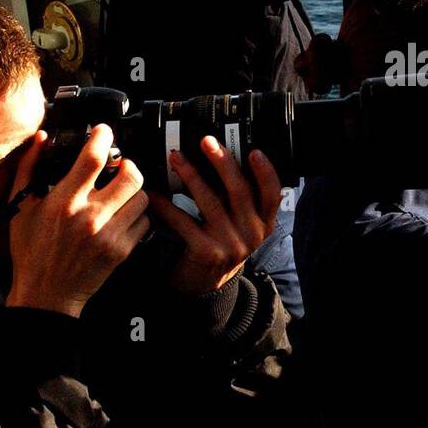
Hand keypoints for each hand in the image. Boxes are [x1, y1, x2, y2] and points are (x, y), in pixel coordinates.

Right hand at [7, 126, 150, 317]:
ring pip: (142, 197)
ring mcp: (109, 235)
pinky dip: (137, 215)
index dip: (103, 137)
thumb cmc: (31, 251)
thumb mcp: (21, 208)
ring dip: (134, 191)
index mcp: (63, 202)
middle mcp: (89, 217)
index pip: (92, 159)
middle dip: (128, 165)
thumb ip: (29, 169)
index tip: (104, 132)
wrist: (46, 293)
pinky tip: (122, 216)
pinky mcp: (122, 251)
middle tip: (120, 167)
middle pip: (130, 176)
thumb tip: (41, 138)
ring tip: (120, 194)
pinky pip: (144, 222)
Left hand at [147, 138, 282, 295]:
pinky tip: (155, 194)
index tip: (254, 151)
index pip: (272, 194)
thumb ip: (241, 201)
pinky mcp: (206, 252)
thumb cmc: (220, 245)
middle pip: (239, 191)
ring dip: (191, 175)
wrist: (204, 285)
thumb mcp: (240, 226)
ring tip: (176, 158)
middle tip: (207, 142)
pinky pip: (184, 221)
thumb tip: (225, 158)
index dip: (265, 172)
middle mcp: (251, 234)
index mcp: (264, 223)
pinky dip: (167, 205)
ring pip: (210, 201)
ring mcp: (230, 244)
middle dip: (222, 162)